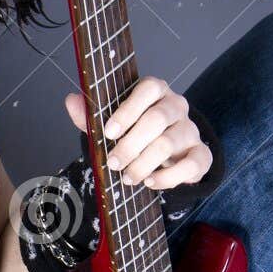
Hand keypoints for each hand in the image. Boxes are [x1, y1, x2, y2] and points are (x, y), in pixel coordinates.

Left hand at [63, 78, 213, 190]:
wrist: (169, 156)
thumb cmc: (138, 135)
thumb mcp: (112, 125)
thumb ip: (93, 115)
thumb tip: (71, 100)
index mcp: (156, 92)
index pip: (148, 88)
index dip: (128, 109)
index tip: (108, 132)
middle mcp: (177, 106)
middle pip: (157, 119)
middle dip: (130, 145)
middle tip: (113, 163)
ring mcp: (191, 130)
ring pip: (169, 144)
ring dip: (143, 164)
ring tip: (128, 178)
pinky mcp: (201, 155)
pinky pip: (189, 165)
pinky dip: (167, 178)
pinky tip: (150, 182)